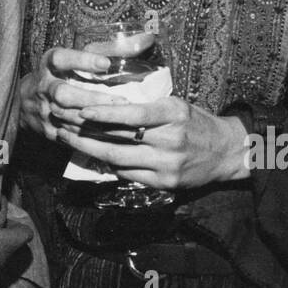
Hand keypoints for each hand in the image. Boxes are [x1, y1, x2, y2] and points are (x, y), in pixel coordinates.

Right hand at [19, 46, 130, 142]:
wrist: (22, 103)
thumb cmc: (55, 75)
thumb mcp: (66, 60)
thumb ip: (97, 53)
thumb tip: (142, 41)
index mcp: (48, 65)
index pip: (60, 59)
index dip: (82, 60)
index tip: (106, 63)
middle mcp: (43, 87)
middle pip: (63, 94)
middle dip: (91, 99)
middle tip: (121, 101)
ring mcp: (44, 111)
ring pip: (69, 117)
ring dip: (96, 119)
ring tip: (123, 119)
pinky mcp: (49, 131)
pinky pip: (72, 135)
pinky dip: (92, 135)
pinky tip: (113, 134)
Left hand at [54, 95, 249, 191]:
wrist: (226, 151)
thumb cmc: (195, 122)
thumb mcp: (176, 104)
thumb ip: (147, 107)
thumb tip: (107, 105)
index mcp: (173, 113)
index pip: (134, 114)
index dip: (105, 113)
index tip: (82, 109)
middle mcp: (170, 139)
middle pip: (119, 137)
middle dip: (85, 130)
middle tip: (61, 122)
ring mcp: (167, 164)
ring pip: (118, 158)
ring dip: (88, 149)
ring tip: (67, 139)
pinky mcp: (165, 183)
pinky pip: (128, 174)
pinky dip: (108, 165)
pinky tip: (92, 156)